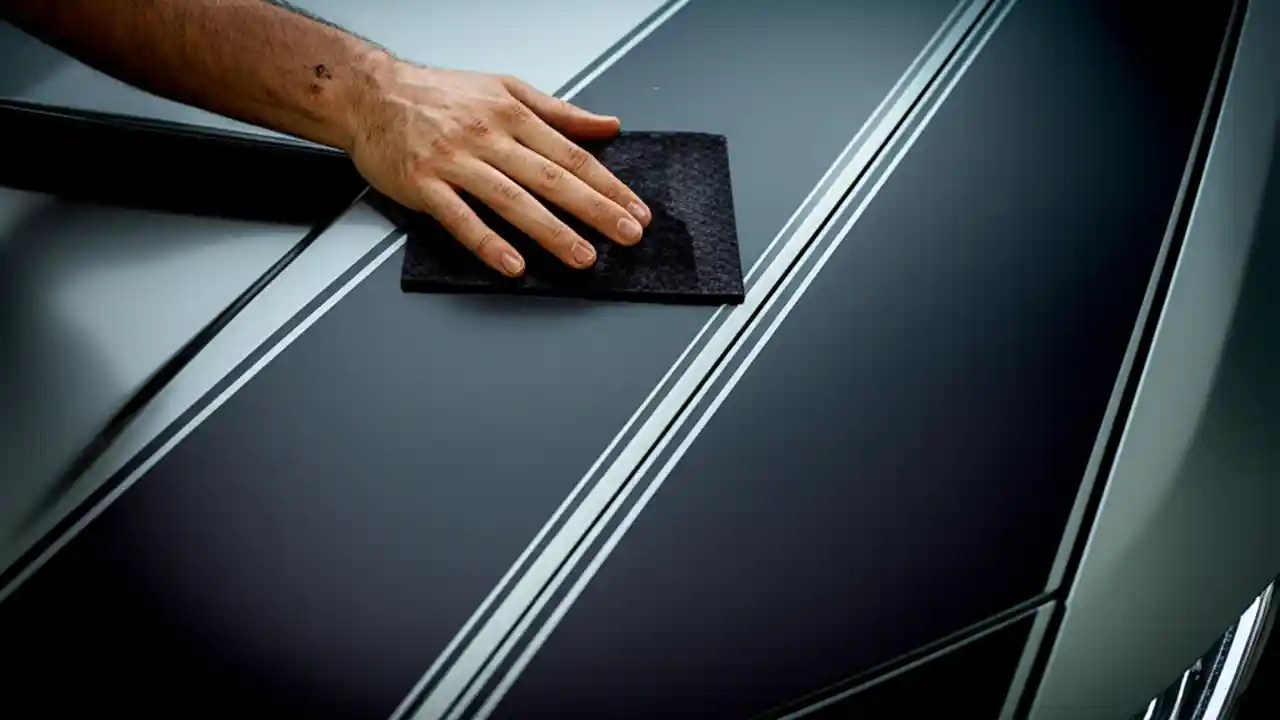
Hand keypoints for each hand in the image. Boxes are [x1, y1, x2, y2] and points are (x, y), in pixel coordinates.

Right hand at [347, 59, 650, 276]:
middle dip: (594, 209)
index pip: (572, 155)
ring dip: (551, 231)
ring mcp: (455, 162)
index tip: (635, 209)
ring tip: (582, 256)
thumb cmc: (438, 94)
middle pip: (550, 178)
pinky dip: (487, 242)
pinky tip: (512, 265)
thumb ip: (559, 112)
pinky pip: (460, 218)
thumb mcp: (505, 88)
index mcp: (512, 115)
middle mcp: (488, 137)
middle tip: (626, 234)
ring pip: (512, 200)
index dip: (608, 184)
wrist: (370, 93)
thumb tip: (606, 124)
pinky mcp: (424, 185)